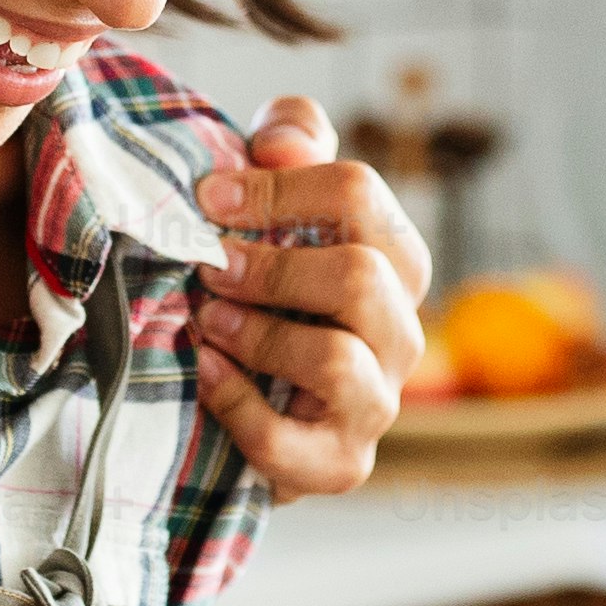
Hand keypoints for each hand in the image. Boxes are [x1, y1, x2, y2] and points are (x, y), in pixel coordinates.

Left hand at [189, 95, 428, 500]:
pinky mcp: (339, 465)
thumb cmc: (266, 290)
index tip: (209, 196)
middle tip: (208, 264)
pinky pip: (288, 441)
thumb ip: (290, 147)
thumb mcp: (276, 204)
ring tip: (206, 319)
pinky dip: (235, 404)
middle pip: (360, 276)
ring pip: (336, 361)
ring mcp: (377, 403)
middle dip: (271, 266)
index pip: (360, 194)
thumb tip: (281, 140)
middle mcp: (400, 330)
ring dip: (257, 335)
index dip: (279, 187)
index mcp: (393, 257)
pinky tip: (205, 373)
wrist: (246, 409)